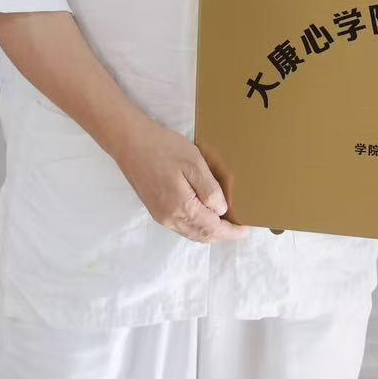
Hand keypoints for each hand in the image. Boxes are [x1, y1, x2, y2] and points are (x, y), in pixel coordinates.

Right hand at [112, 119, 247, 243]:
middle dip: (222, 235)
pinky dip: (197, 226)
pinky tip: (206, 215)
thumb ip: (209, 189)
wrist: (131, 143)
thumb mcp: (193, 163)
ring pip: (191, 233)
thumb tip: (221, 211)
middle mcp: (169, 218)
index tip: (247, 231)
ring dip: (209, 232)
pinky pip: (182, 226)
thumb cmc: (164, 148)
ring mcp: (161, 216)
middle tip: (240, 228)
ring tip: (227, 223)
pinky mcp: (156, 210)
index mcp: (181, 207)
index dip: (231, 232)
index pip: (212, 228)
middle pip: (201, 235)